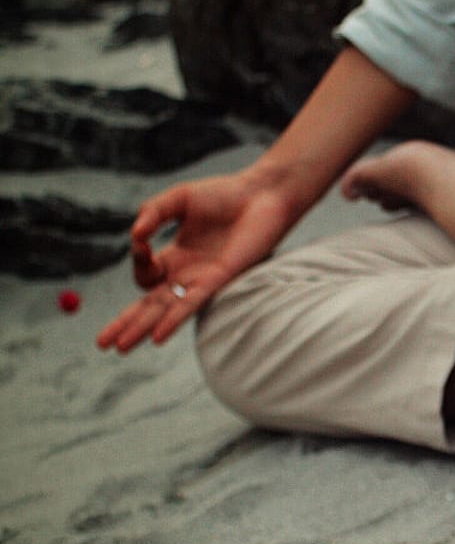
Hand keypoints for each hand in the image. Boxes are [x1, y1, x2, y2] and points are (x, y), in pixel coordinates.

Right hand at [96, 173, 295, 351]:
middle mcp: (188, 274)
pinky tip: (157, 336)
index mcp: (177, 257)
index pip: (146, 274)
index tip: (142, 243)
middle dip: (125, 323)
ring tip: (119, 348)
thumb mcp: (178, 199)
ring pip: (166, 310)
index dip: (137, 261)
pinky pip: (192, 304)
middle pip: (150, 305)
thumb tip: (135, 235)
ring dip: (142, 329)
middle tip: (102, 344)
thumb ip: (153, 212)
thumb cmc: (224, 195)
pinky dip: (173, 319)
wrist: (262, 195)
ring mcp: (203, 280)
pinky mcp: (221, 280)